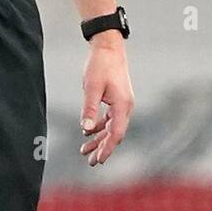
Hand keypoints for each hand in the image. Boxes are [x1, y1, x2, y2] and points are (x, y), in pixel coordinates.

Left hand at [79, 39, 133, 166]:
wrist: (109, 48)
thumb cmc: (100, 65)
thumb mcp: (92, 88)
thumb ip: (89, 109)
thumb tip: (86, 129)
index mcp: (122, 105)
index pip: (116, 133)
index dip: (108, 149)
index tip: (98, 160)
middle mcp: (126, 107)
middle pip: (115, 134)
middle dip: (103, 148)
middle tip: (91, 162)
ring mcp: (123, 104)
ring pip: (112, 128)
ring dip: (99, 139)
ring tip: (85, 150)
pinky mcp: (118, 100)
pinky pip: (110, 119)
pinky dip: (100, 127)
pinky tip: (89, 132)